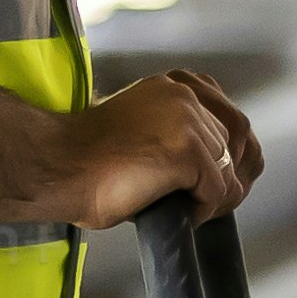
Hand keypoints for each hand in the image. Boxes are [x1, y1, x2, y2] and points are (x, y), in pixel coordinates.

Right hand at [61, 68, 263, 230]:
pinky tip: (176, 211)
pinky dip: (202, 211)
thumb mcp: (143, 130)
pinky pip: (218, 192)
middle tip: (202, 203)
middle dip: (227, 179)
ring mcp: (188, 120)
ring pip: (230, 172)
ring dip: (212, 198)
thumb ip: (179, 134)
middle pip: (238, 144)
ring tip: (184, 208)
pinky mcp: (187, 150)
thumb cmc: (89, 161)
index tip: (216, 180)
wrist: (57, 167)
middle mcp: (186, 95)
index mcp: (176, 86)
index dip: (230, 155)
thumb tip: (221, 166)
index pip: (231, 117)